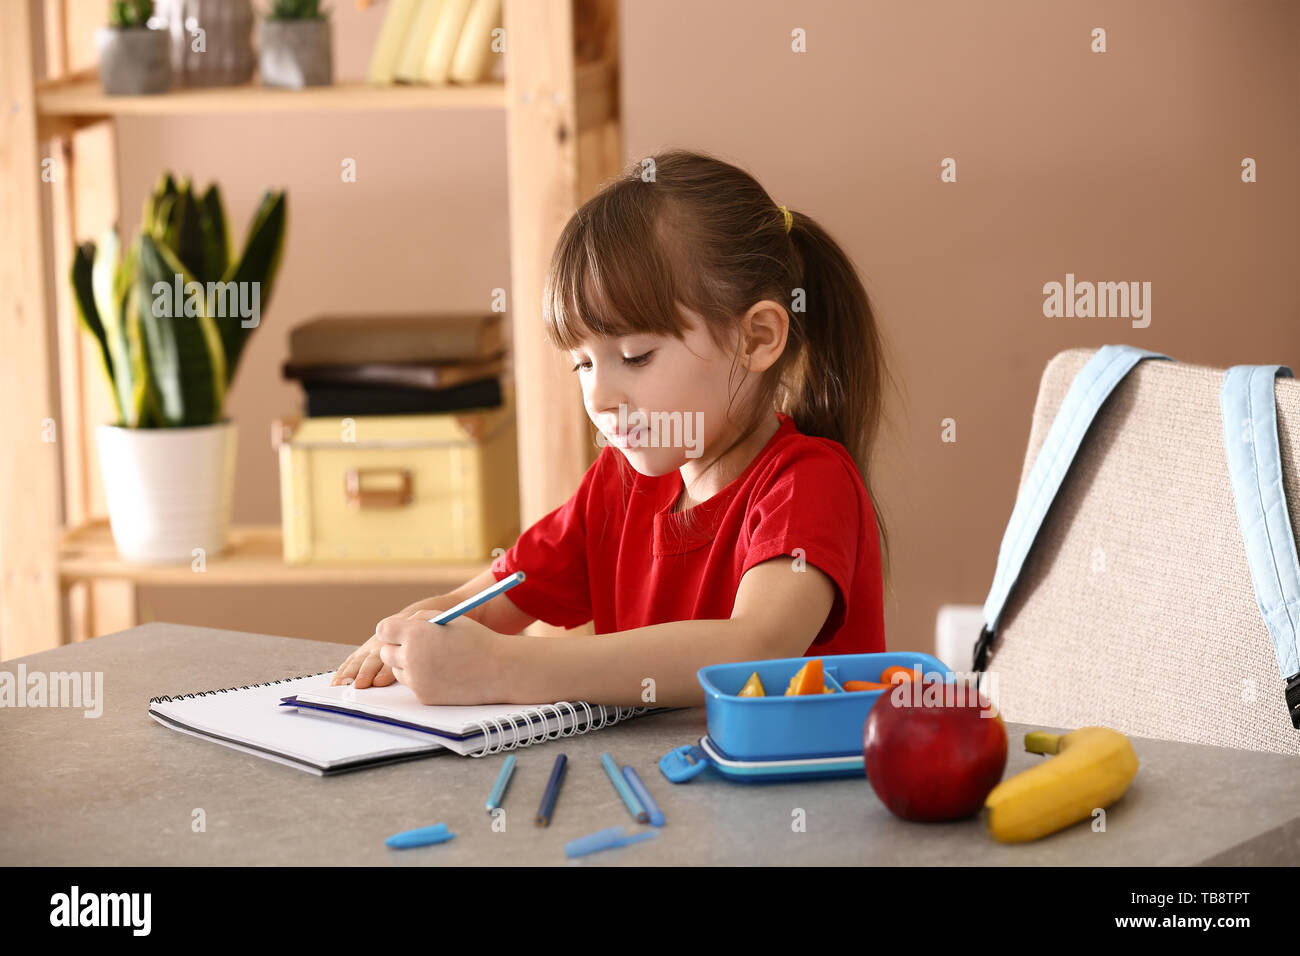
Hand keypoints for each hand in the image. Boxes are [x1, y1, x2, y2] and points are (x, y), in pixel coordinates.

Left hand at [375, 613, 504, 704]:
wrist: (499, 670)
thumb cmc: (476, 639)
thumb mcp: (448, 618)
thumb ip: (420, 619)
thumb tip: (398, 627)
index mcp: (416, 634)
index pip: (384, 630)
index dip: (392, 629)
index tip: (400, 631)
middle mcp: (411, 657)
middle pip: (385, 652)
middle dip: (397, 647)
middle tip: (418, 645)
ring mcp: (417, 680)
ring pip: (397, 670)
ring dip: (408, 664)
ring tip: (435, 659)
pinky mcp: (424, 696)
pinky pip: (413, 685)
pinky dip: (422, 679)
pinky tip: (444, 673)